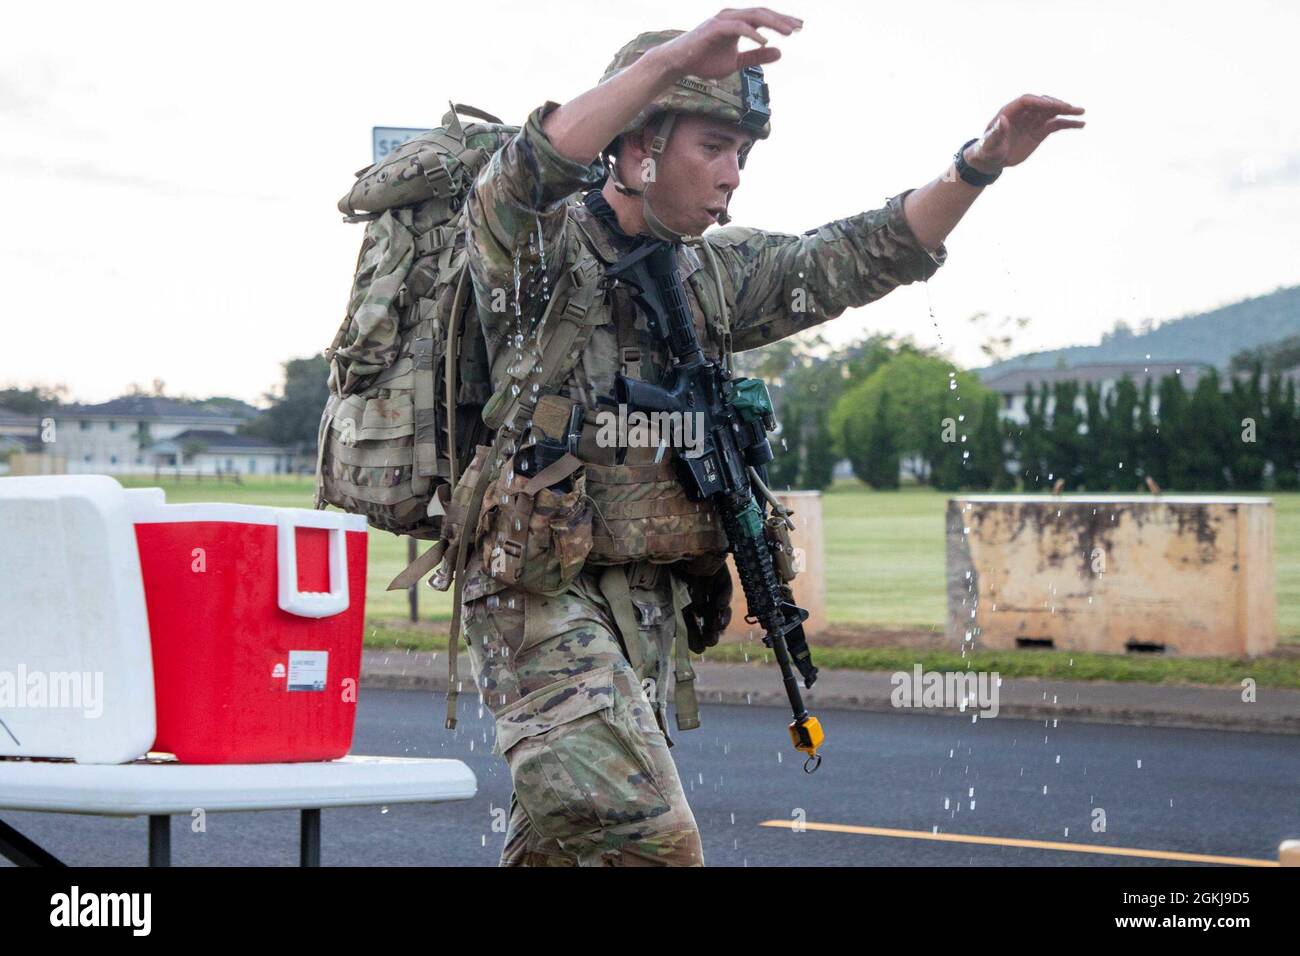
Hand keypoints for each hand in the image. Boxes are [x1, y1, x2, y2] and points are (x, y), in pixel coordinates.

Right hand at [653, 8, 802, 80]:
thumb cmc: (705, 61)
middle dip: (782, 20)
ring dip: (772, 23)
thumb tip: (780, 52)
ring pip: (753, 16)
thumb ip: (756, 56)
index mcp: (738, 22)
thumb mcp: (736, 62)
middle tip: (799, 28)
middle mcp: (732, 16)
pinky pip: (738, 27)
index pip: (764, 17)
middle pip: (763, 13)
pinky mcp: (714, 28)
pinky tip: (764, 42)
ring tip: (788, 33)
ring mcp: (723, 20)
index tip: (799, 28)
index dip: (782, 21)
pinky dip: (752, 33)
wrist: (679, 63)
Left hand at [965, 94, 1085, 173]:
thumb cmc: (988, 149)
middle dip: (1056, 105)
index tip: (1051, 106)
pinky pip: (1056, 125)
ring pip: (1052, 113)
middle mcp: (1024, 113)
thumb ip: (995, 133)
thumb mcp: (989, 143)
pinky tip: (1080, 124)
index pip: (1026, 101)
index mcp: (1009, 111)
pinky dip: (1068, 124)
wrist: (992, 160)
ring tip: (1081, 112)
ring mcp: (1033, 121)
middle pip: (1042, 104)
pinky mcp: (1039, 131)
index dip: (1038, 102)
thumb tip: (1002, 120)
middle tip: (1070, 108)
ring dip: (1066, 111)